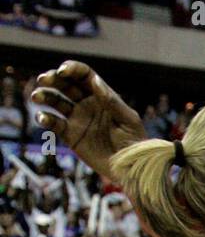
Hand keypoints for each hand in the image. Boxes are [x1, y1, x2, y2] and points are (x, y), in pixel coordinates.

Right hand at [31, 61, 147, 179]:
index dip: (72, 69)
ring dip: (44, 96)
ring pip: (55, 102)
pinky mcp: (70, 135)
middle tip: (43, 79)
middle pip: (65, 85)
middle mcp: (86, 104)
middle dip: (53, 79)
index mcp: (102, 96)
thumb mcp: (128, 120)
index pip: (83, 76)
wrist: (131, 167)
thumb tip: (95, 80)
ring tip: (37, 97)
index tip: (63, 70)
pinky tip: (43, 117)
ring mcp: (77, 119)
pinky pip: (54, 124)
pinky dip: (45, 119)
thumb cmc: (135, 142)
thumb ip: (112, 102)